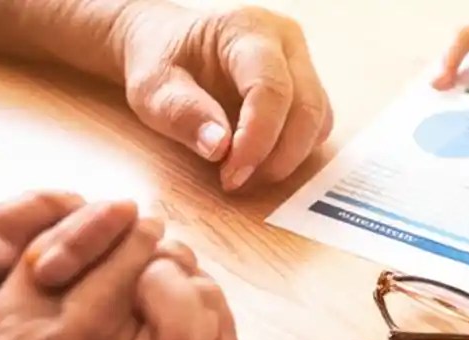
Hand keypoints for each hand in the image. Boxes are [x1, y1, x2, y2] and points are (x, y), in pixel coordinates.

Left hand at [119, 3, 332, 190]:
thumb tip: (220, 147)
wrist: (168, 45)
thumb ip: (181, 113)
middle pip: (307, 108)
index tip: (232, 175)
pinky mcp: (307, 89)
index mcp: (247, 29)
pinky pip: (316, 128)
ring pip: (317, 122)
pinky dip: (293, 152)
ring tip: (244, 171)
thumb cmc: (160, 60)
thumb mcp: (151, 86)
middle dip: (278, 157)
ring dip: (287, 158)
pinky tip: (258, 159)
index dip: (258, 139)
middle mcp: (286, 42)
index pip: (271, 88)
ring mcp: (302, 64)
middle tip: (237, 180)